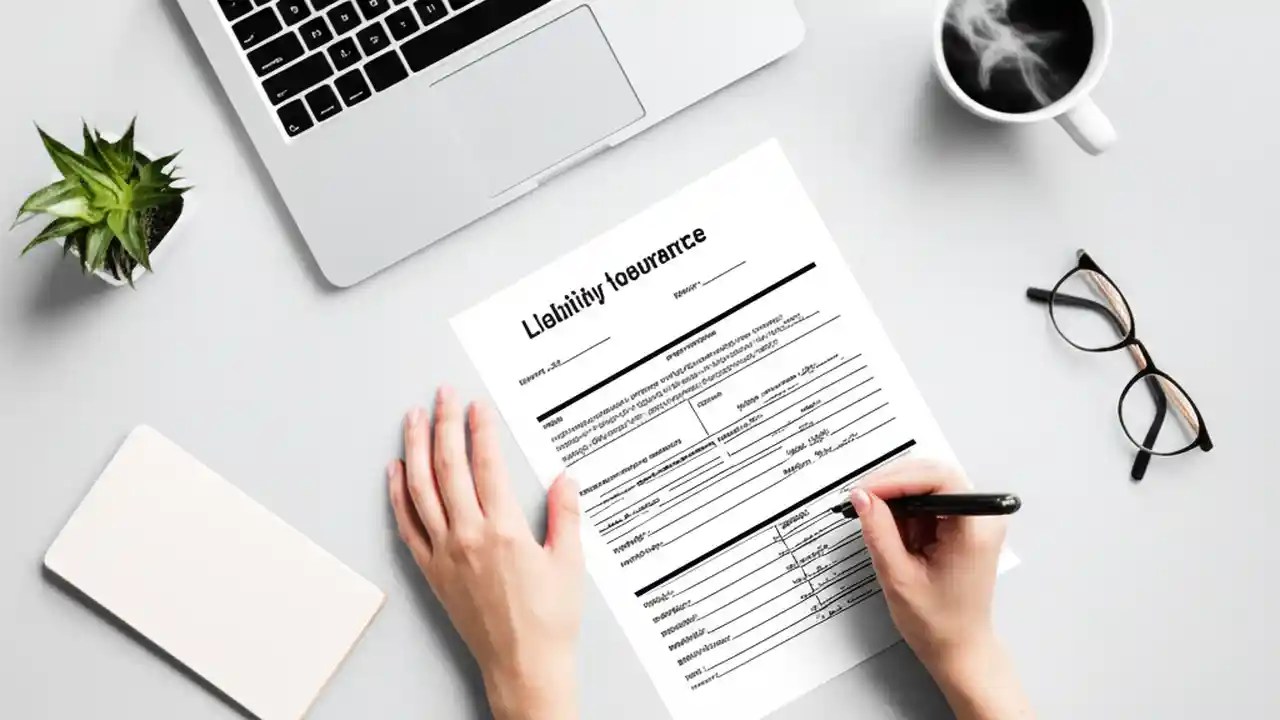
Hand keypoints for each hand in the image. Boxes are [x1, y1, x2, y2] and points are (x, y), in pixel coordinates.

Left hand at [388, 387, 582, 719]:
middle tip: (443, 397)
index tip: (477, 407)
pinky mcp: (431, 572)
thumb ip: (565, 515)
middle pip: (449, 468)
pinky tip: (396, 472)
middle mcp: (469, 538)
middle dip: (444, 425)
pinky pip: (407, 526)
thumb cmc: (548, 621)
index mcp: (505, 531)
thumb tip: (564, 479)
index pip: (488, 466)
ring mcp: (445, 554)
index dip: (481, 430)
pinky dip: (397, 495)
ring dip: (415, 449)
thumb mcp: (570, 562)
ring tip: (413, 420)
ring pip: (421, 490)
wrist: (523, 665)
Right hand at [852, 459, 1030, 719]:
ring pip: (928, 484)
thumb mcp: (898, 577)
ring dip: (898, 497)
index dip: (897, 478)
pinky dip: (904, 509)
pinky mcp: (961, 524)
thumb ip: (879, 532)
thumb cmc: (938, 622)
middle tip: (862, 500)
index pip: (938, 478)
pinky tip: (893, 531)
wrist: (959, 647)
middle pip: (934, 473)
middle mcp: (981, 518)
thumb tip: (862, 496)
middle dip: (893, 484)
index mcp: (974, 530)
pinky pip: (928, 500)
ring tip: (878, 524)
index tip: (866, 491)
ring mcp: (973, 520)